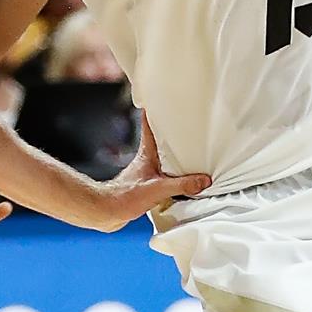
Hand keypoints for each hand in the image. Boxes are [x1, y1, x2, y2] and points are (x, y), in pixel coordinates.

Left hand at [79, 121, 209, 232]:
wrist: (107, 213)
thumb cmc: (124, 197)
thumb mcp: (157, 190)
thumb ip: (181, 185)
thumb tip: (203, 180)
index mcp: (147, 153)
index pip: (149, 125)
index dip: (154, 110)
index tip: (161, 98)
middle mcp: (147, 159)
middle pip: (160, 139)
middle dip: (172, 132)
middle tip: (185, 123)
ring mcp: (146, 172)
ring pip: (163, 157)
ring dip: (174, 154)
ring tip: (190, 150)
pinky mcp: (147, 185)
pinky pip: (164, 173)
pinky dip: (174, 173)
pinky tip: (182, 178)